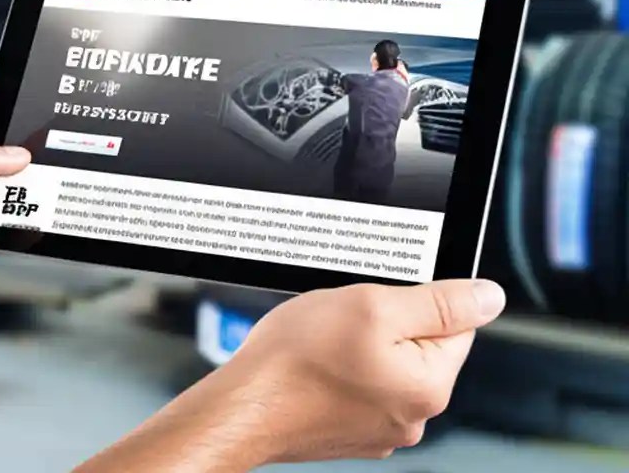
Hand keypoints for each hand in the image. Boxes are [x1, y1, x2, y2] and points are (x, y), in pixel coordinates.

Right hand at [209, 280, 505, 462]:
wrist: (243, 406)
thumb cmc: (296, 359)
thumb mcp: (373, 306)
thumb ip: (439, 302)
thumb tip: (489, 298)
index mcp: (428, 387)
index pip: (456, 327)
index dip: (418, 301)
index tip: (381, 301)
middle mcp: (412, 417)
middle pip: (419, 348)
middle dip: (386, 326)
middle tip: (344, 320)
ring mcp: (378, 431)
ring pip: (385, 367)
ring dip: (359, 349)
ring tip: (321, 344)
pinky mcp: (347, 433)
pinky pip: (357, 389)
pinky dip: (338, 373)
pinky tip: (312, 366)